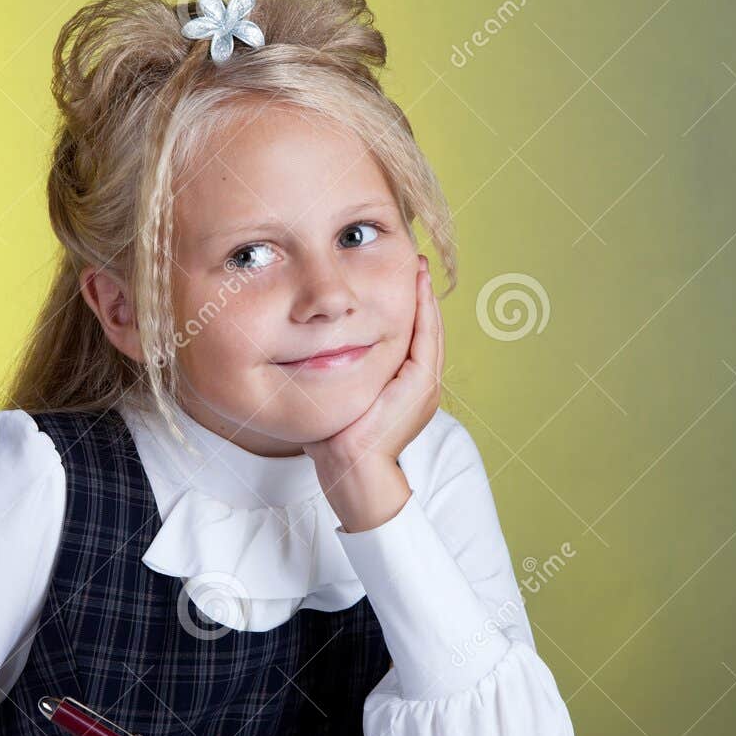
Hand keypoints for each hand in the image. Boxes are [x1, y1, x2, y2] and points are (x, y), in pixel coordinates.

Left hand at [304, 259, 442, 530]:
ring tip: (417, 267)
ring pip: (430, 330)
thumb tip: (306, 348)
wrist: (351, 475)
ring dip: (424, 297)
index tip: (399, 276)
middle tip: (414, 261)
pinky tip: (417, 289)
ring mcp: (423, 386)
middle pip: (425, 328)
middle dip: (419, 293)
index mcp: (405, 387)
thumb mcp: (336, 396)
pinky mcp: (420, 387)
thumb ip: (332, 372)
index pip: (411, 336)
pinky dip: (423, 312)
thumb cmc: (337, 443)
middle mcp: (421, 385)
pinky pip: (426, 340)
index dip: (408, 305)